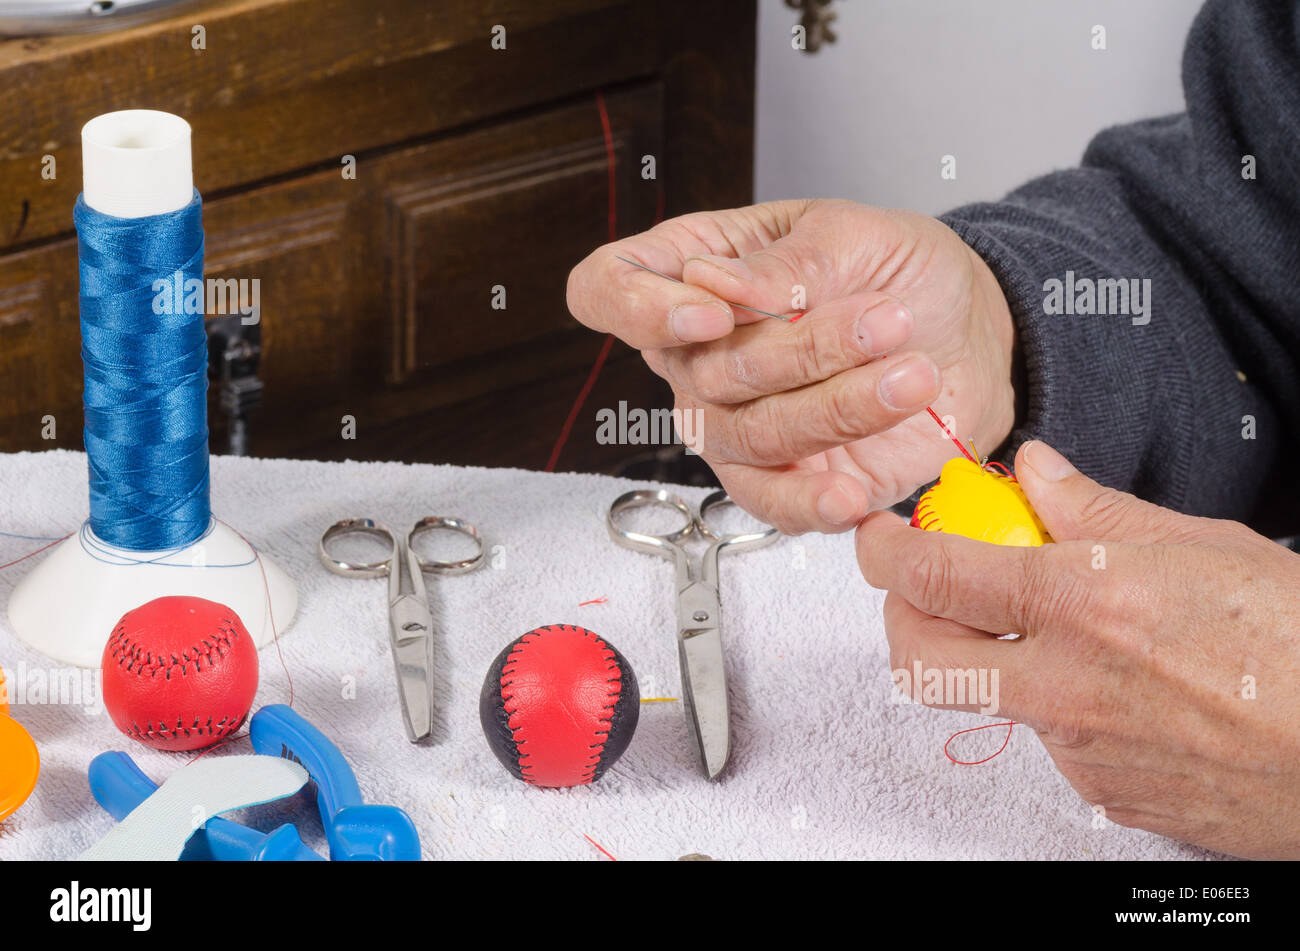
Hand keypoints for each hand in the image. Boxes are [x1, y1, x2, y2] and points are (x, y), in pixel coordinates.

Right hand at [566, 199, 1016, 533]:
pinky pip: (770, 504)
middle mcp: (696, 356)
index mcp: (690, 274)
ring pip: (749, 434)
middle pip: (704, 371)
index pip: (607, 290)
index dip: (640, 309)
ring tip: (910, 376)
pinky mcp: (782, 479)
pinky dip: (811, 502)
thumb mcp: (852, 235)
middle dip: (803, 350)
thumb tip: (710, 282)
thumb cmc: (895, 270)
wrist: (966, 334)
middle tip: (886, 319)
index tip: (713, 314)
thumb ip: (785, 264)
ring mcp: (732, 423)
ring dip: (836, 407)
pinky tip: (851, 492)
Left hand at [856, 440, 1299, 858]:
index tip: (878, 536)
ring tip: (1063, 627)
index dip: (885, 551)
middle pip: (919, 660)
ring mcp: (1079, 749)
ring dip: (996, 657)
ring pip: (989, 698)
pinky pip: (1050, 738)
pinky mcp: (1102, 793)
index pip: (934, 577)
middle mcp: (1066, 685)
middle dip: (902, 616)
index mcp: (1084, 605)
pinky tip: (1118, 680)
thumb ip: (1096, 511)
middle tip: (928, 586)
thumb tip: (1034, 474)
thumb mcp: (1202, 546)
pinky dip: (1059, 700)